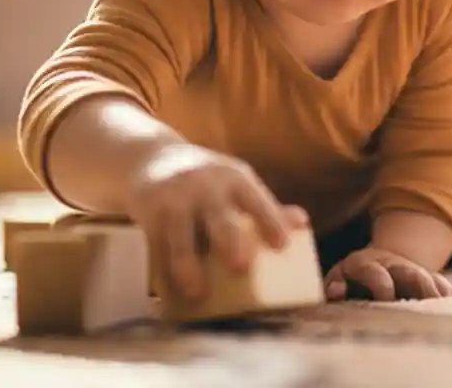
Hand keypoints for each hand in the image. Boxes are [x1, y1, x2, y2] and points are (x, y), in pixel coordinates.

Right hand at [125, 143, 307, 300]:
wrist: (149, 158)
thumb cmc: (206, 180)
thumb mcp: (235, 182)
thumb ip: (265, 206)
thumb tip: (303, 224)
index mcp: (233, 178)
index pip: (255, 199)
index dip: (269, 220)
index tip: (281, 246)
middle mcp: (204, 185)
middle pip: (218, 215)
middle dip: (228, 241)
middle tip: (240, 268)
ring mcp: (174, 199)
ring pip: (181, 236)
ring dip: (188, 264)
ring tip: (197, 292)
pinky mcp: (148, 214)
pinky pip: (157, 245)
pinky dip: (163, 270)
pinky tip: (169, 293)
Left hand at [324, 247, 451, 301]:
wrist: (379, 262)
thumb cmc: (350, 280)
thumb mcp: (337, 278)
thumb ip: (334, 286)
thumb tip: (336, 292)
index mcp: (365, 263)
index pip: (374, 272)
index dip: (381, 284)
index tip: (387, 299)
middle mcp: (392, 264)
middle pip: (411, 272)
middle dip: (421, 286)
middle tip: (429, 304)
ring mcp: (412, 270)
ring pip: (430, 279)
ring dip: (439, 295)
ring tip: (449, 310)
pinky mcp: (428, 279)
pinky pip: (443, 286)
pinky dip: (450, 297)